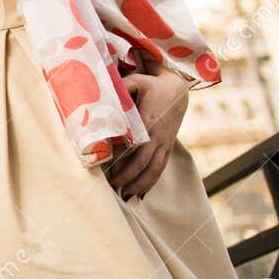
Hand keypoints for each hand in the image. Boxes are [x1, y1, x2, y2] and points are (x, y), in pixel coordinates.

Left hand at [109, 68, 190, 199]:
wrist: (178, 91)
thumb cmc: (152, 86)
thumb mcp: (137, 82)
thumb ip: (120, 88)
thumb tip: (100, 96)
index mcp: (149, 121)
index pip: (135, 144)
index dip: (122, 158)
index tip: (107, 168)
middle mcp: (158, 136)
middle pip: (144, 162)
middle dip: (129, 177)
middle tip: (113, 188)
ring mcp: (164, 143)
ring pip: (155, 169)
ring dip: (140, 184)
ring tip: (125, 196)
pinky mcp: (167, 147)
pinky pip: (160, 168)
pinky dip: (151, 182)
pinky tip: (140, 194)